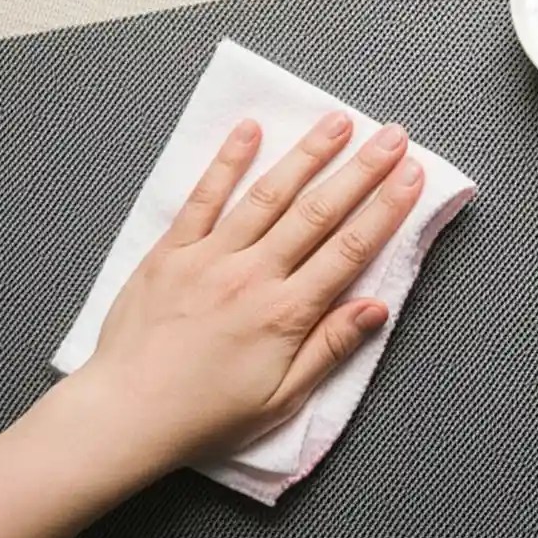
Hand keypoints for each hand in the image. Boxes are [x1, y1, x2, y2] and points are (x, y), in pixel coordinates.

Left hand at [72, 112, 423, 467]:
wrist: (125, 415)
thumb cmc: (207, 415)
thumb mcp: (283, 398)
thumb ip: (330, 347)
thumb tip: (375, 308)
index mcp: (285, 314)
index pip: (349, 250)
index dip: (386, 209)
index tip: (412, 175)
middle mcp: (252, 276)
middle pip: (317, 212)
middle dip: (361, 170)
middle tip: (393, 136)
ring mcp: (209, 258)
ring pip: (267, 195)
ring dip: (307, 154)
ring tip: (338, 121)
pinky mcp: (170, 252)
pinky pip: (203, 198)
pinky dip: (227, 162)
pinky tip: (249, 130)